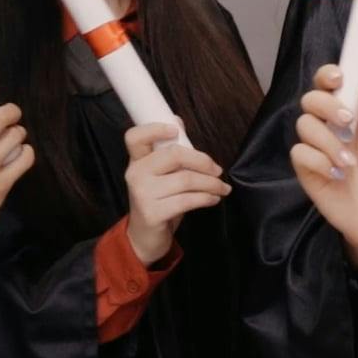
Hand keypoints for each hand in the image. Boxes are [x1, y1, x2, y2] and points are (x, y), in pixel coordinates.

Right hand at [122, 121, 229, 265]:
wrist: (144, 237)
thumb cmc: (158, 201)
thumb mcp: (161, 175)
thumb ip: (169, 150)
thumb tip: (177, 120)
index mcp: (136, 161)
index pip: (135, 137)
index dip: (155, 129)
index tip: (176, 130)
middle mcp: (135, 174)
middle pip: (173, 155)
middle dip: (203, 161)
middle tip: (218, 170)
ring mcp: (142, 194)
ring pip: (186, 179)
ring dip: (212, 183)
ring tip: (222, 188)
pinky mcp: (152, 213)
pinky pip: (188, 200)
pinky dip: (206, 198)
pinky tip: (214, 199)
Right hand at [291, 65, 357, 273]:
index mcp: (352, 115)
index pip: (330, 85)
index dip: (328, 75)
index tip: (338, 78)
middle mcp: (331, 127)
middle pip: (310, 99)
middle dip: (325, 105)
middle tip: (347, 121)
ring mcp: (317, 148)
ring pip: (303, 124)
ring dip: (327, 141)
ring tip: (349, 163)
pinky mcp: (306, 170)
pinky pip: (299, 153)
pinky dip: (318, 161)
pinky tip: (335, 175)